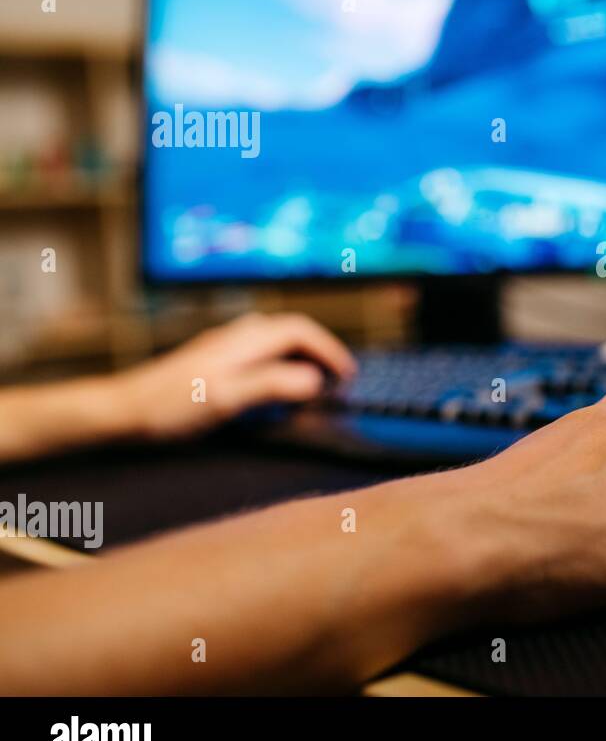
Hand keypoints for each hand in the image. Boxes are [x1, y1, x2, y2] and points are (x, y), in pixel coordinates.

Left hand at [119, 312, 355, 440]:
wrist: (122, 410)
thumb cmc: (171, 407)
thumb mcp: (228, 398)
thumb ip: (273, 385)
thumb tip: (315, 381)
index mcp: (245, 342)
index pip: (301, 331)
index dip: (330, 351)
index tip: (348, 376)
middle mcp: (235, 336)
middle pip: (290, 329)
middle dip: (320, 348)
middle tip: (338, 376)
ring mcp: (221, 346)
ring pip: (273, 338)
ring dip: (300, 352)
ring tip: (313, 377)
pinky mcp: (210, 360)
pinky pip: (257, 350)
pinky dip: (279, 360)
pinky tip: (272, 383)